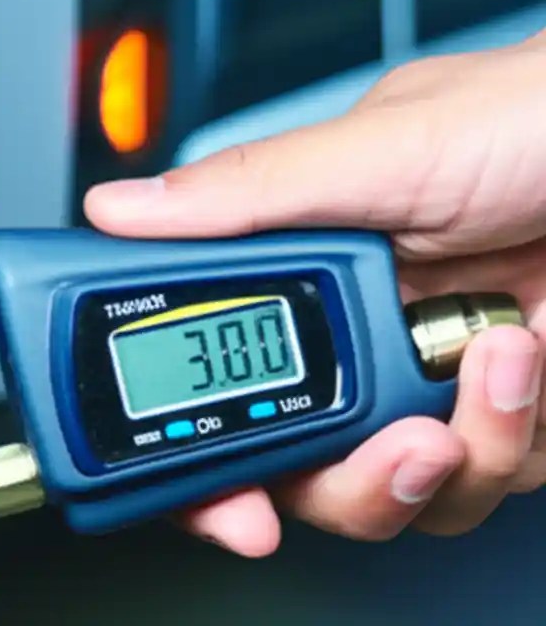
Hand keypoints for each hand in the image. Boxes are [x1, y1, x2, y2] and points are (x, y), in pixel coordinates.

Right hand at [84, 28, 545, 554]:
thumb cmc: (535, 120)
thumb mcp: (382, 153)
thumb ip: (249, 192)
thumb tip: (120, 210)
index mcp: (301, 272)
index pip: (214, 382)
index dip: (202, 463)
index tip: (226, 505)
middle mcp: (352, 334)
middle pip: (301, 469)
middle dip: (347, 484)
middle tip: (391, 454)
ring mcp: (425, 379)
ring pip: (396, 494)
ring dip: (450, 456)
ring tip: (487, 366)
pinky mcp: (502, 412)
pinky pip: (485, 479)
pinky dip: (513, 435)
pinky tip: (529, 361)